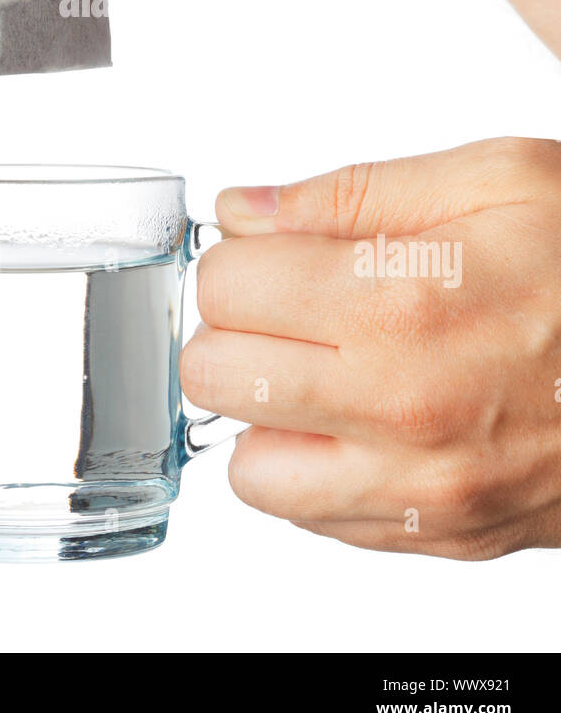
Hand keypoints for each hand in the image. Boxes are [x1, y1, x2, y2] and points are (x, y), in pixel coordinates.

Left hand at [182, 137, 560, 558]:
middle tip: (290, 303)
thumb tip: (245, 209)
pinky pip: (313, 521)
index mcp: (406, 299)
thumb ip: (350, 191)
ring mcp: (420, 486)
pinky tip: (364, 417)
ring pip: (250, 467)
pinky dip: (315, 468)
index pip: (225, 286)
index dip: (239, 258)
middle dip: (238, 328)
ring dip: (267, 410)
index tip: (269, 252)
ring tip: (321, 366)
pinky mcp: (440, 535)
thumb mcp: (495, 177)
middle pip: (217, 375)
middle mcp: (402, 406)